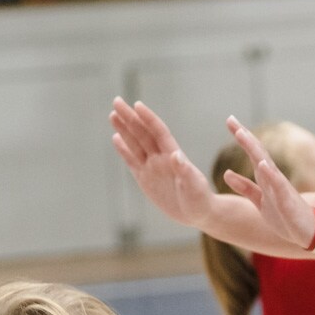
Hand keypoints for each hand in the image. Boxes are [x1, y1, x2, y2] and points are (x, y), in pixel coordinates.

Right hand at [108, 98, 222, 229]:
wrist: (199, 213)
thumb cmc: (201, 199)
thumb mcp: (194, 186)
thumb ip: (185, 171)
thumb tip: (175, 155)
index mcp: (173, 156)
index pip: (158, 132)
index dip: (148, 118)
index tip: (137, 105)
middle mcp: (161, 158)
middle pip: (142, 133)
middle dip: (130, 118)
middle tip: (117, 101)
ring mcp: (152, 167)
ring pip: (135, 144)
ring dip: (124, 129)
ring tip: (113, 115)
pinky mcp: (145, 179)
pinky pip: (132, 161)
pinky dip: (124, 149)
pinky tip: (116, 137)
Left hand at [220, 118, 314, 250]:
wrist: (308, 233)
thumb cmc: (285, 216)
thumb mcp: (260, 200)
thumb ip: (245, 187)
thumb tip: (226, 173)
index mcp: (266, 178)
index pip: (253, 153)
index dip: (241, 137)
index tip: (230, 120)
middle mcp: (274, 178)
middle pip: (258, 152)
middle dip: (244, 136)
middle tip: (230, 119)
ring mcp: (281, 188)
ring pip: (266, 164)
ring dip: (254, 149)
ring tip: (242, 134)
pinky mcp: (287, 200)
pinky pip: (278, 185)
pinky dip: (270, 174)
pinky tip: (262, 163)